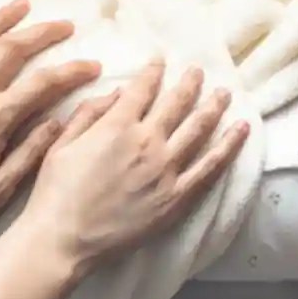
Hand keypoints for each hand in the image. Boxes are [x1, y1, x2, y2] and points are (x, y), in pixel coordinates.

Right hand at [19, 61, 248, 276]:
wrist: (64, 239)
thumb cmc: (55, 192)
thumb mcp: (62, 143)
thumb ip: (90, 113)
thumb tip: (119, 93)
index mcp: (117, 125)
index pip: (143, 88)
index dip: (154, 70)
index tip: (161, 60)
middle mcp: (147, 142)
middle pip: (177, 103)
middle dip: (190, 82)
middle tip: (198, 71)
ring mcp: (166, 170)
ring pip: (199, 128)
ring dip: (214, 106)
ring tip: (225, 93)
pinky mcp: (177, 197)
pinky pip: (210, 167)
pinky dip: (229, 146)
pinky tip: (241, 130)